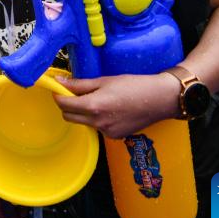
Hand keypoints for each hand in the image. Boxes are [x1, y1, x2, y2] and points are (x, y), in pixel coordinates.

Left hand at [52, 72, 180, 138]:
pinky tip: (111, 109)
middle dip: (67, 105)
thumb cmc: (134, 85)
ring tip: (98, 98)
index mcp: (93, 106)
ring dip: (83, 112)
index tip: (59, 88)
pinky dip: (97, 118)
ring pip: (83, 122)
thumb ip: (79, 84)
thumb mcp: (104, 80)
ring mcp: (106, 132)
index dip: (58, 95)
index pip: (63, 105)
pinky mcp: (115, 136)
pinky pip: (97, 127)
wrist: (160, 99)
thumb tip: (59, 81)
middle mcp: (98, 123)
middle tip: (74, 93)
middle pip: (69, 116)